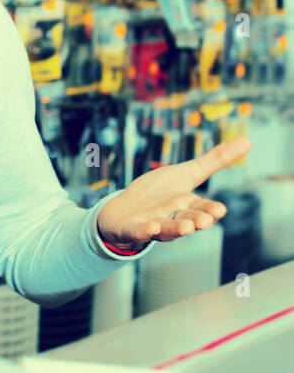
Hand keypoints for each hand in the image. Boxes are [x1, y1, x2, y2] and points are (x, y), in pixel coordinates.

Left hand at [96, 136, 251, 248]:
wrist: (124, 210)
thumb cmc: (158, 193)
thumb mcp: (186, 173)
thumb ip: (214, 161)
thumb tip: (247, 141)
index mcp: (187, 205)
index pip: (203, 208)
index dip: (210, 210)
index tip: (219, 210)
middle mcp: (173, 218)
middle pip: (188, 219)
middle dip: (197, 221)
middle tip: (204, 222)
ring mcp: (153, 225)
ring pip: (167, 229)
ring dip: (176, 228)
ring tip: (186, 227)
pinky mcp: (132, 229)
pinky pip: (139, 231)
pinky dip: (145, 230)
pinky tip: (150, 227)